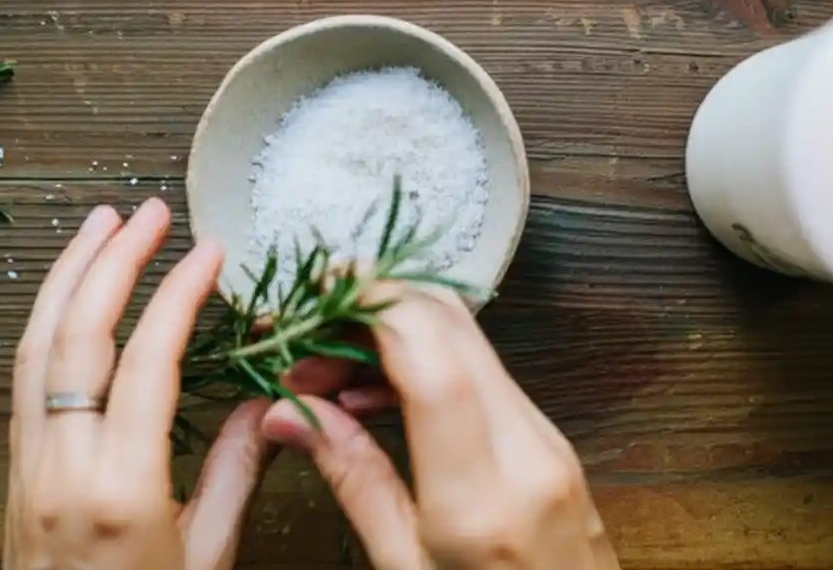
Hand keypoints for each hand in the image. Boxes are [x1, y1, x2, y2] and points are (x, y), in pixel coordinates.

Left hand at [5, 200, 269, 569]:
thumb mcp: (207, 552)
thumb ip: (239, 470)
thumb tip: (274, 404)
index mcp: (121, 487)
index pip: (147, 362)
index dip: (178, 297)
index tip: (208, 254)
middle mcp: (62, 466)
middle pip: (77, 335)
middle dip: (112, 261)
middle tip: (147, 212)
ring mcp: (28, 463)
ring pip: (36, 345)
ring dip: (67, 275)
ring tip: (100, 225)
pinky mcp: (16, 467)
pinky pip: (25, 374)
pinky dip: (49, 319)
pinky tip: (71, 294)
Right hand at [260, 284, 619, 569]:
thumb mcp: (405, 565)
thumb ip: (353, 480)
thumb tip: (286, 413)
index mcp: (481, 496)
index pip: (436, 365)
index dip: (379, 308)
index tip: (322, 290)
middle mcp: (526, 448)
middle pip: (455, 329)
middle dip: (374, 306)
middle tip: (304, 334)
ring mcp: (545, 435)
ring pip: (469, 339)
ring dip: (394, 330)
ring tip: (322, 370)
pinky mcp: (547, 435)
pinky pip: (482, 370)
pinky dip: (424, 359)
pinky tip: (372, 393)